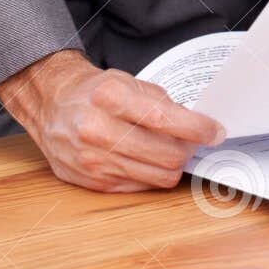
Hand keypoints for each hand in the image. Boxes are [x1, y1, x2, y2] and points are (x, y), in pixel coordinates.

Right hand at [0, 49, 225, 192]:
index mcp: (111, 97)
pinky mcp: (91, 181)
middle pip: (166, 155)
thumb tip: (198, 127)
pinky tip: (148, 160)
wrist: (53, 105)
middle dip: (189, 150)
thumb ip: (164, 104)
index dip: (198, 129)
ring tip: (172, 150)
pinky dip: (151, 175)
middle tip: (194, 142)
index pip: (166, 120)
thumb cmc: (96, 92)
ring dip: (173, 165)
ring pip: (157, 176)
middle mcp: (97, 130)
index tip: (215, 132)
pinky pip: (139, 187)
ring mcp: (93, 160)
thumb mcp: (130, 82)